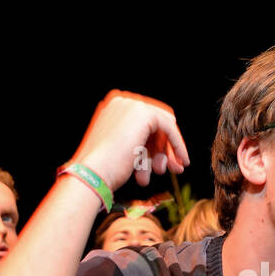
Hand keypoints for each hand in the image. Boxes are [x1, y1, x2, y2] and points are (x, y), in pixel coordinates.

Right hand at [68, 90, 189, 190]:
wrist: (92, 173)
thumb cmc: (103, 170)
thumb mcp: (121, 152)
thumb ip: (140, 145)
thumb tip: (164, 155)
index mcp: (113, 109)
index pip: (145, 122)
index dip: (156, 144)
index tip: (162, 164)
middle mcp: (122, 102)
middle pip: (156, 123)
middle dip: (164, 148)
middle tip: (172, 168)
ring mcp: (132, 105)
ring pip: (164, 127)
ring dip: (165, 152)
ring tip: (159, 172)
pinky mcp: (144, 113)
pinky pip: (170, 127)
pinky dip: (177, 144)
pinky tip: (181, 160)